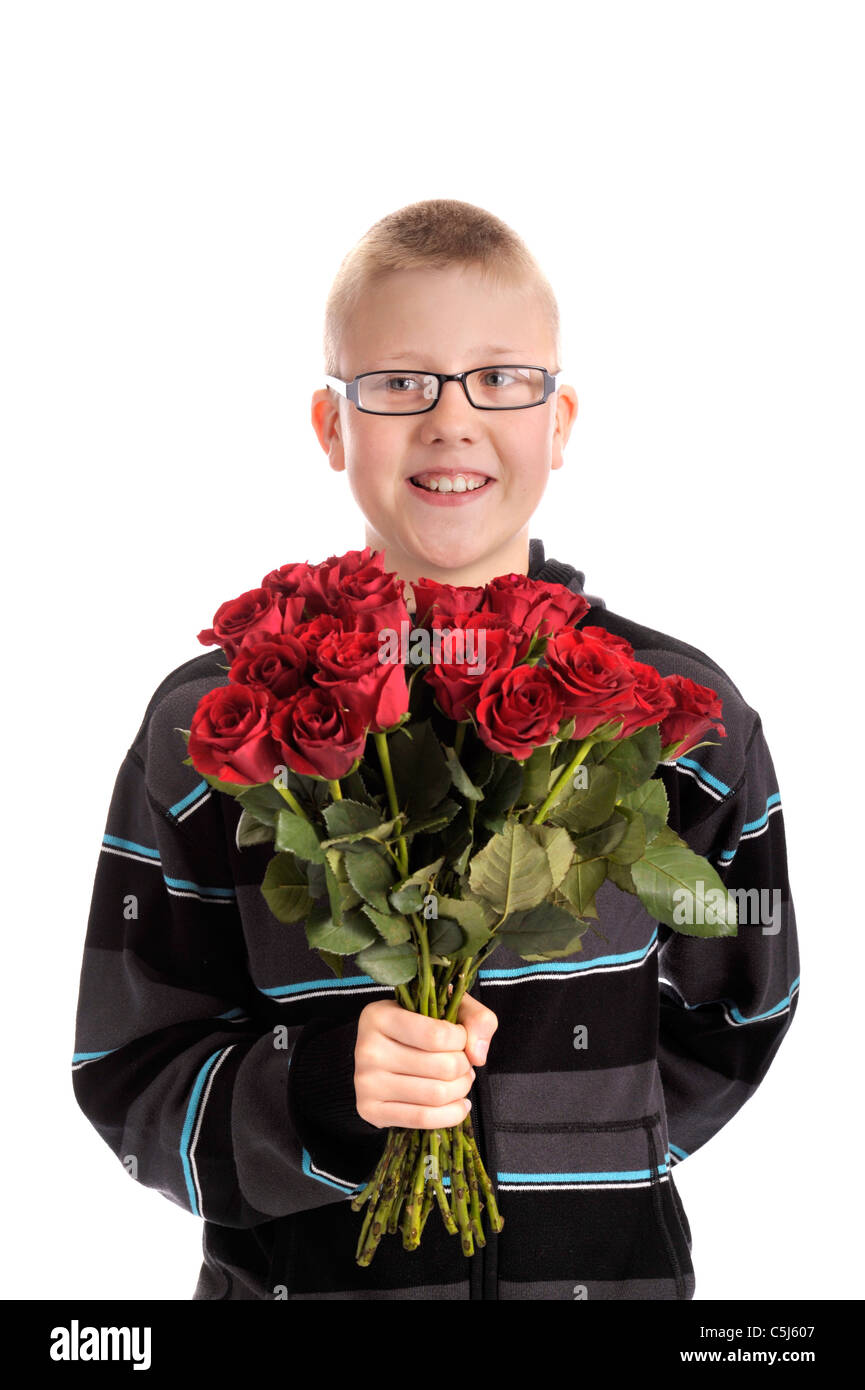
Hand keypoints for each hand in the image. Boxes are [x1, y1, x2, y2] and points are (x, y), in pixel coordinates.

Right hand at [354, 993, 498, 1129]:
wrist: (378, 1056)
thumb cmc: (415, 1028)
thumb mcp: (445, 1008)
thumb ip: (475, 1018)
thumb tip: (477, 1055)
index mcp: (380, 1016)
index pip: (437, 1035)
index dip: (462, 1039)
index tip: (460, 1038)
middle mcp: (368, 1049)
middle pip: (441, 1067)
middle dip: (464, 1067)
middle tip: (463, 1063)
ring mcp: (367, 1082)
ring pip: (435, 1095)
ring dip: (461, 1089)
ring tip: (461, 1081)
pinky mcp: (371, 1110)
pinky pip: (423, 1118)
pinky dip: (452, 1114)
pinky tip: (459, 1104)